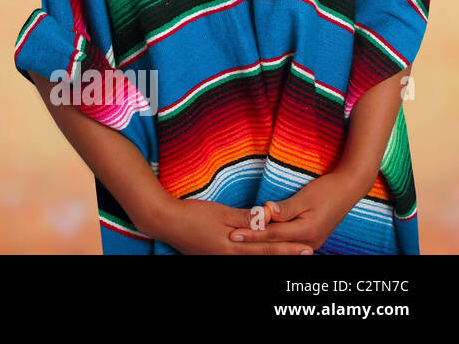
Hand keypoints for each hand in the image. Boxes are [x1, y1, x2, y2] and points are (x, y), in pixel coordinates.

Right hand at [152, 198, 312, 253]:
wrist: (165, 222)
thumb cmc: (192, 215)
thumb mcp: (221, 213)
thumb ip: (246, 219)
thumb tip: (267, 219)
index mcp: (232, 248)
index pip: (266, 249)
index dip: (287, 249)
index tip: (306, 249)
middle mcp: (229, 258)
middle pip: (262, 259)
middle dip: (284, 256)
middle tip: (307, 254)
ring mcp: (221, 260)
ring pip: (252, 260)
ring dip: (271, 257)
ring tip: (289, 255)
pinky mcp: (215, 257)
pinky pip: (240, 259)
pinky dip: (255, 256)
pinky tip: (260, 254)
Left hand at [227, 173, 360, 251]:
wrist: (348, 190)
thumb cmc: (326, 190)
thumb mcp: (305, 197)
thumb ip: (286, 208)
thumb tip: (267, 212)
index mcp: (307, 231)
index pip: (272, 235)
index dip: (251, 234)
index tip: (233, 233)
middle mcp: (310, 242)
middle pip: (275, 244)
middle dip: (253, 242)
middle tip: (230, 239)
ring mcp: (311, 242)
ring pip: (281, 246)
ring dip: (261, 244)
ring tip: (241, 242)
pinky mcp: (311, 238)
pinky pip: (288, 243)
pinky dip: (273, 242)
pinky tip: (260, 242)